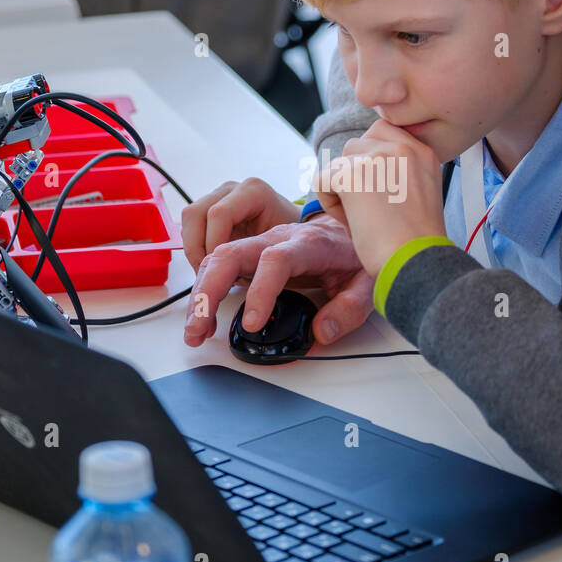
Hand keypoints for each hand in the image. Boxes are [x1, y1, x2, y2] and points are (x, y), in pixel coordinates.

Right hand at [181, 177, 303, 272]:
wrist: (294, 230)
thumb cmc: (289, 238)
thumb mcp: (277, 245)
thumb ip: (255, 255)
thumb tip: (229, 274)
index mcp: (254, 192)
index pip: (219, 214)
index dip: (212, 243)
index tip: (216, 267)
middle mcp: (232, 189)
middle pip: (195, 213)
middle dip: (196, 248)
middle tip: (206, 273)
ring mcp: (219, 196)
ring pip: (189, 219)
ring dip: (192, 248)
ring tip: (207, 271)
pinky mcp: (210, 207)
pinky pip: (191, 226)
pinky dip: (195, 247)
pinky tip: (208, 264)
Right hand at [183, 212, 373, 346]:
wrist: (347, 228)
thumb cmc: (353, 254)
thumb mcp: (366, 283)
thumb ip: (349, 309)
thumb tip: (322, 333)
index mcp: (308, 243)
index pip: (276, 260)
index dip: (260, 291)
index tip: (252, 325)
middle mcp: (277, 238)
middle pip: (232, 253)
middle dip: (209, 292)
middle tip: (199, 329)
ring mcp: (259, 242)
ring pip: (217, 259)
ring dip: (200, 295)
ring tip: (195, 332)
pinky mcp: (250, 251)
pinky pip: (218, 264)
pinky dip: (205, 291)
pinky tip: (204, 318)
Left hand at [316, 119, 445, 277]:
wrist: (416, 261)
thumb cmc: (415, 241)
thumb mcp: (418, 193)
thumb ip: (397, 172)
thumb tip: (360, 167)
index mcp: (422, 152)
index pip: (382, 133)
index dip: (371, 161)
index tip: (379, 192)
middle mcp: (402, 147)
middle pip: (356, 145)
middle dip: (355, 174)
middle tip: (370, 208)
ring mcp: (377, 157)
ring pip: (339, 162)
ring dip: (342, 189)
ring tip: (363, 217)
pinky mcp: (353, 174)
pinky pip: (323, 179)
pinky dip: (330, 204)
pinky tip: (352, 223)